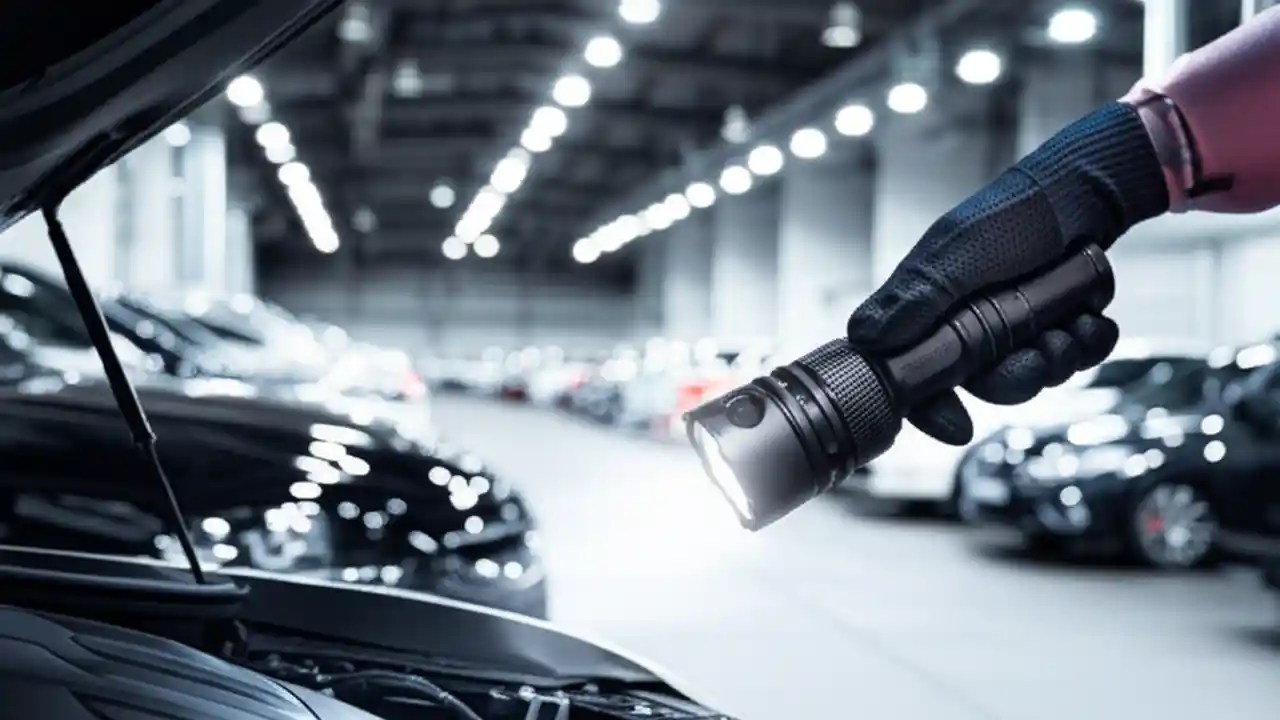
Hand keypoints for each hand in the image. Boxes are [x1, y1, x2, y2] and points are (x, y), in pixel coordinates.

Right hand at [847, 103, 1168, 445]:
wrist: (1084, 191)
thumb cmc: (1013, 215)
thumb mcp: (959, 253)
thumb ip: (917, 298)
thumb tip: (862, 337)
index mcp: (928, 311)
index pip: (912, 375)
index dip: (930, 408)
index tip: (956, 426)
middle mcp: (967, 326)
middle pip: (984, 386)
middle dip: (1019, 375)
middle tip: (1040, 349)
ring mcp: (1013, 329)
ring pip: (1031, 376)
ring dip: (1059, 356)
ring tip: (1071, 323)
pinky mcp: (1052, 326)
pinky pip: (1070, 360)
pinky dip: (1086, 343)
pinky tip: (1090, 317)